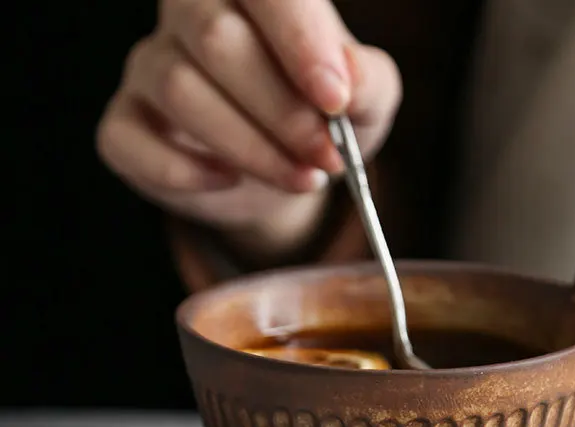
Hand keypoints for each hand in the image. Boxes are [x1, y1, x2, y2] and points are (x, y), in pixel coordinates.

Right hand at [96, 0, 400, 256]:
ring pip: (180, 91)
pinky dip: (185, 172)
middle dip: (282, 111)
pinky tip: (230, 182)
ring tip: (301, 179)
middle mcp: (189, 15)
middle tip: (327, 157)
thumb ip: (367, 81)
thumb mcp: (365, 101)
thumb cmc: (322, 120)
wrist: (286, 173)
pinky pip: (131, 141)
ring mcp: (150, 68)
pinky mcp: (126, 126)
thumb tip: (347, 74)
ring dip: (250, 149)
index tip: (336, 99)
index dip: (299, 39)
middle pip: (216, 39)